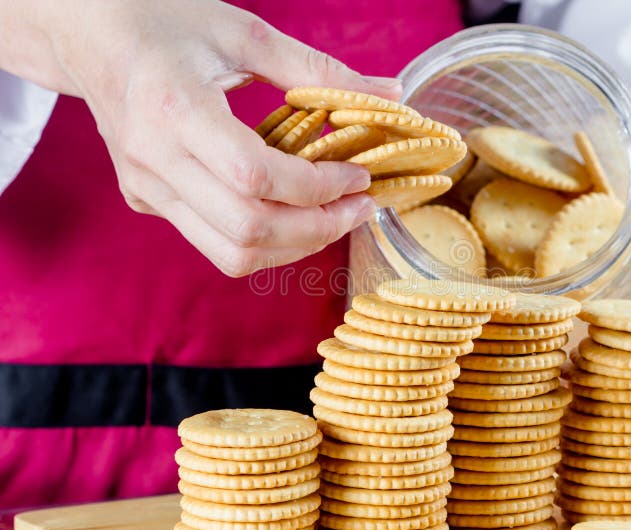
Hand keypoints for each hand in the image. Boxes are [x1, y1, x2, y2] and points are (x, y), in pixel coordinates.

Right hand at [1, 0, 399, 275]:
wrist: (89, 34)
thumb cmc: (164, 21)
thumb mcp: (245, 33)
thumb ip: (318, 70)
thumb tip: (389, 95)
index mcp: (173, 108)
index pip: (256, 179)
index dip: (318, 189)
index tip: (359, 176)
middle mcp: (153, 160)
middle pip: (247, 231)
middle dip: (319, 228)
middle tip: (360, 206)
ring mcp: (145, 188)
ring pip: (230, 254)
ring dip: (295, 246)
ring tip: (335, 217)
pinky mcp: (145, 200)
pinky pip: (213, 242)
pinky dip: (265, 240)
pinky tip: (294, 212)